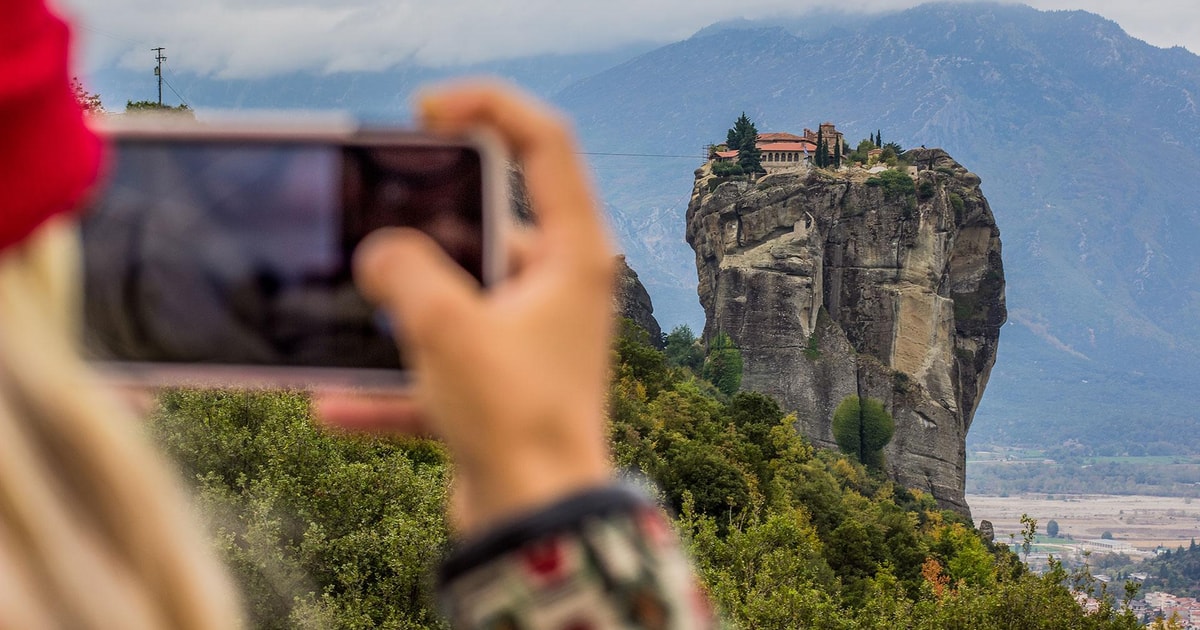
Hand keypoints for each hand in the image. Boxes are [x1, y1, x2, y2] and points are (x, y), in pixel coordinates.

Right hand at [319, 81, 615, 535]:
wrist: (536, 523)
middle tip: (371, 223)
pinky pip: (440, 367)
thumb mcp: (447, 326)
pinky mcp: (504, 384)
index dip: (489, 108)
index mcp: (572, 254)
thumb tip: (379, 252)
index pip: (544, 145)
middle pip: (486, 224)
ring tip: (347, 313)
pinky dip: (393, 384)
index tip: (427, 109)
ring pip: (456, 299)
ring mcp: (531, 337)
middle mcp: (559, 288)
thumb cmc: (516, 419)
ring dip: (399, 313)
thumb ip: (403, 270)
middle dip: (421, 229)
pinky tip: (334, 406)